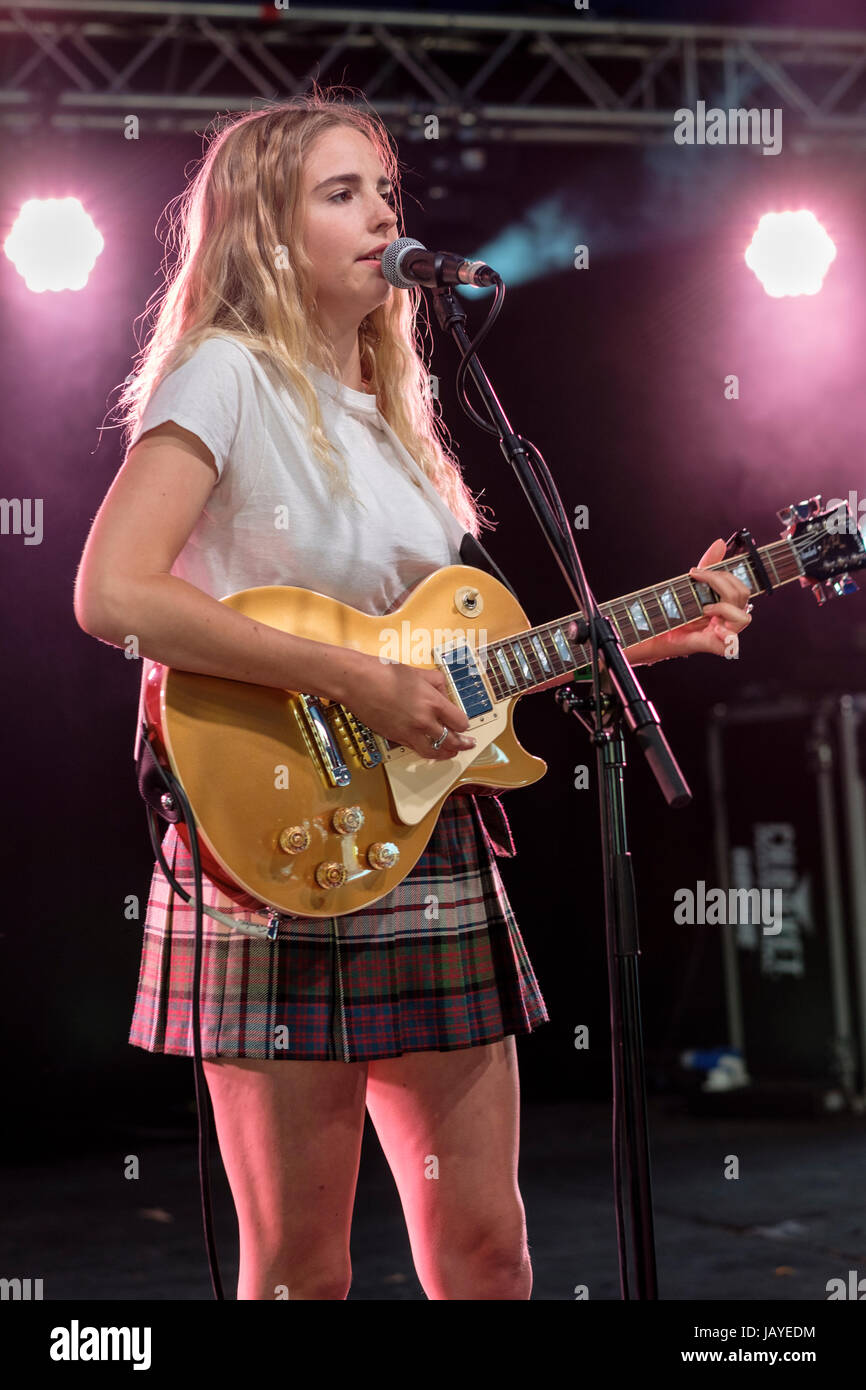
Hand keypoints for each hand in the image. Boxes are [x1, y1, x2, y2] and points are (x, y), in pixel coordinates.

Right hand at [341, 654, 475, 760]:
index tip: (464, 724)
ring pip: (435, 751)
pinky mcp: (396, 738)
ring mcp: (409, 732)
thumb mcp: (418, 672)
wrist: (357, 682)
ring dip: (447, 754)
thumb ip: (436, 683)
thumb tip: (444, 694)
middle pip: (451, 740)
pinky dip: (426, 751)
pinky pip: (416, 750)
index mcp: (433, 702)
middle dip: (462, 744)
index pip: (459, 722)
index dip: (464, 725)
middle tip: (469, 745)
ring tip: (453, 753)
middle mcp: (423, 720)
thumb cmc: (384, 672)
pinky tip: (430, 750)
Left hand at [636, 537, 752, 662]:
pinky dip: (725, 633)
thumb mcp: (692, 586)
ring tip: (704, 608)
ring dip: (723, 607)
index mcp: (728, 604)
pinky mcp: (716, 646)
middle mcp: (729, 618)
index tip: (695, 572)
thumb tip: (720, 542)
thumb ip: (707, 566)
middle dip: (720, 582)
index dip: (725, 575)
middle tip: (696, 581)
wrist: (656, 634)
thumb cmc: (676, 612)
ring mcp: (725, 633)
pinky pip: (732, 642)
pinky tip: (713, 627)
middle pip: (743, 595)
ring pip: (744, 616)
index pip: (741, 586)